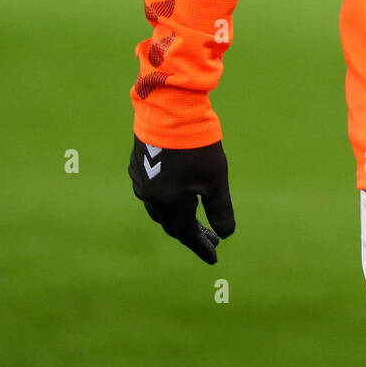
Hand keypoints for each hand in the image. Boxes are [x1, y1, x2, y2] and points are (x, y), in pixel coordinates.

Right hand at [128, 135, 234, 263]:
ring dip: (179, 217)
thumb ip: (219, 210)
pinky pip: (153, 192)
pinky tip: (178, 194)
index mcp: (169, 204)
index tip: (215, 259)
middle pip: (173, 224)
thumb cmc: (196, 145)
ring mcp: (141, 180)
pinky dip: (168, 200)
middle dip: (193, 234)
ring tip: (197, 220)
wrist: (170, 108)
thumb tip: (226, 234)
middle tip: (213, 240)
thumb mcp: (215, 179)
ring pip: (160, 209)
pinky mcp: (139, 164)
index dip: (202, 247)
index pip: (187, 234)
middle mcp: (150, 197)